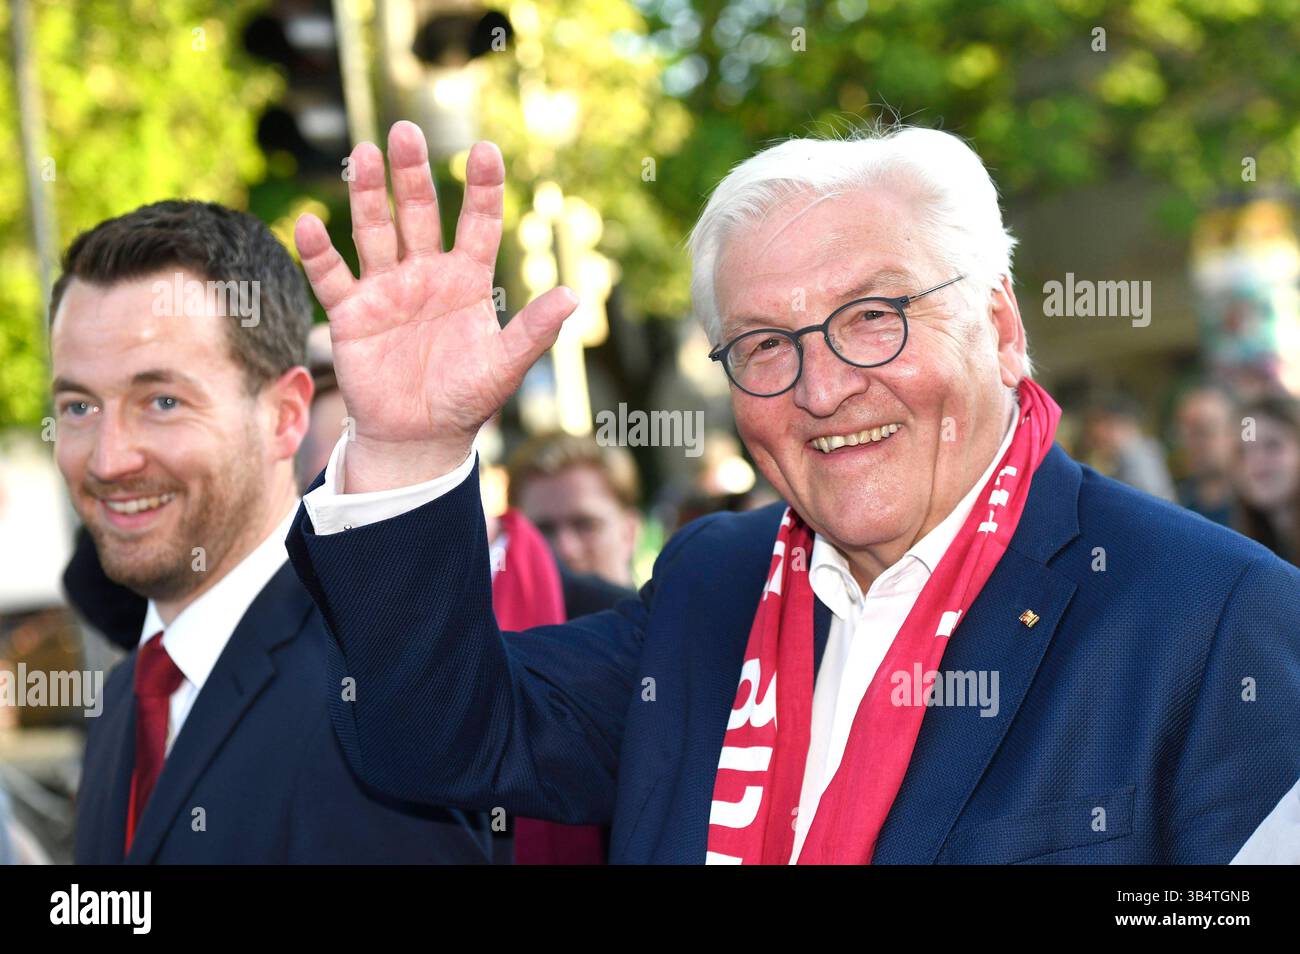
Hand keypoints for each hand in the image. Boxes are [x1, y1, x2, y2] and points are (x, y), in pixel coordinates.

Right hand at [294, 121, 577, 491]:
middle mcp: (426, 274)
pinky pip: (332, 277)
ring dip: (369, 195)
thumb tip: (573, 295)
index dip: (482, 189)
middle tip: (407, 132)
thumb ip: (534, 331)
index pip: (478, 224)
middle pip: (420, 214)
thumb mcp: (505, 367)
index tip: (485, 151)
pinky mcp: (351, 314)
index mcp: (468, 280)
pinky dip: (319, 252)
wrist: (419, 438)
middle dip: (413, 175)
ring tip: (365, 154)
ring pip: (376, 232)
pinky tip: (310, 223)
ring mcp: (386, 289)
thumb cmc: (466, 399)